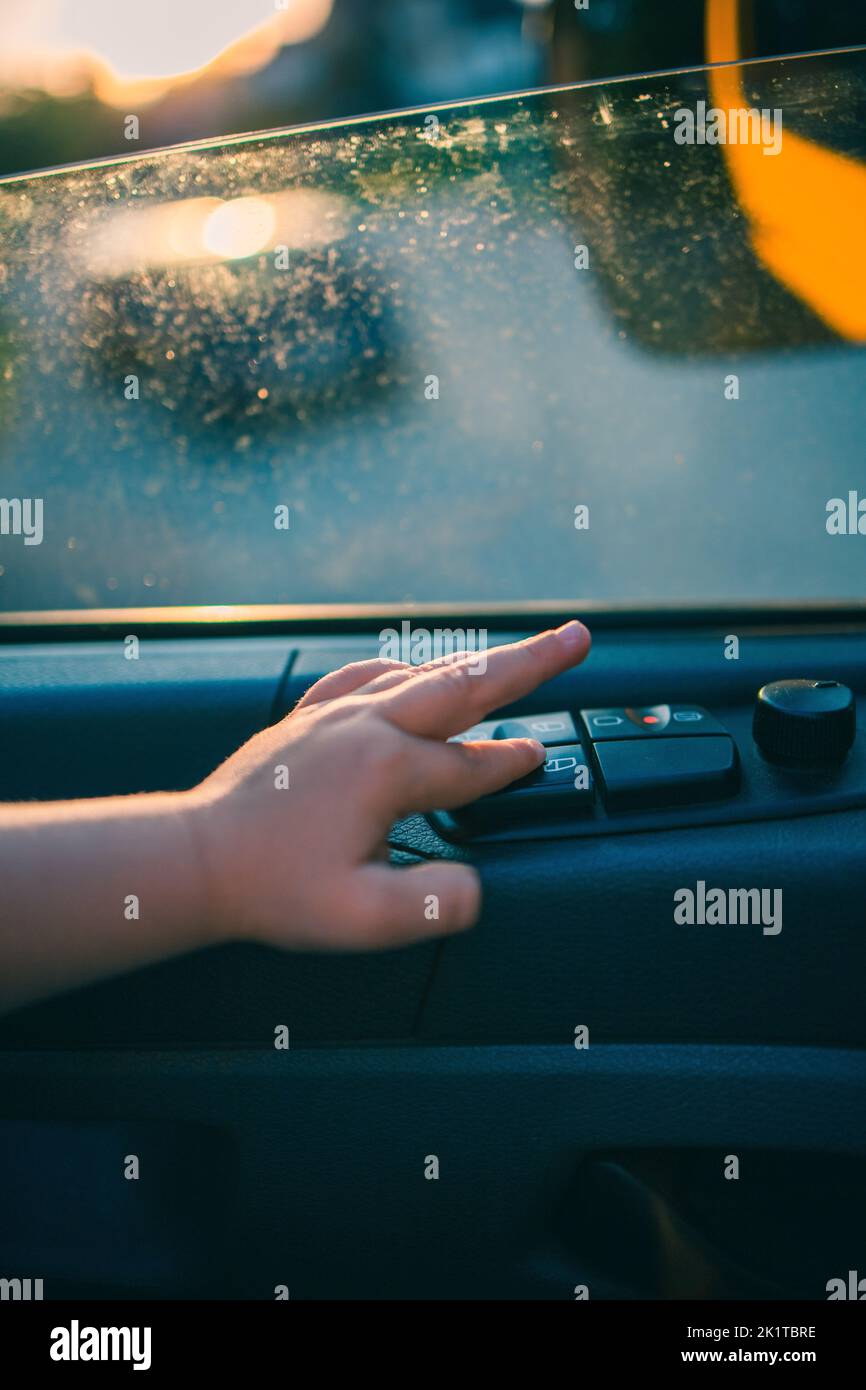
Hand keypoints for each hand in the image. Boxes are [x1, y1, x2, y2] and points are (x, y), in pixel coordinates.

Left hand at [191, 622, 590, 949]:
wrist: (195, 858)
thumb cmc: (272, 890)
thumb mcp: (361, 917)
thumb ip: (433, 904)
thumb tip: (479, 888)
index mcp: (389, 770)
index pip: (473, 766)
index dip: (513, 765)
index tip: (539, 759)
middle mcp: (367, 728)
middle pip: (467, 685)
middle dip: (531, 662)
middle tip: (578, 638)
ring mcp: (333, 715)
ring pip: (422, 674)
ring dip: (474, 663)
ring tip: (510, 656)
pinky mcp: (306, 718)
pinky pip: (368, 676)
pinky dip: (405, 669)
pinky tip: (411, 672)